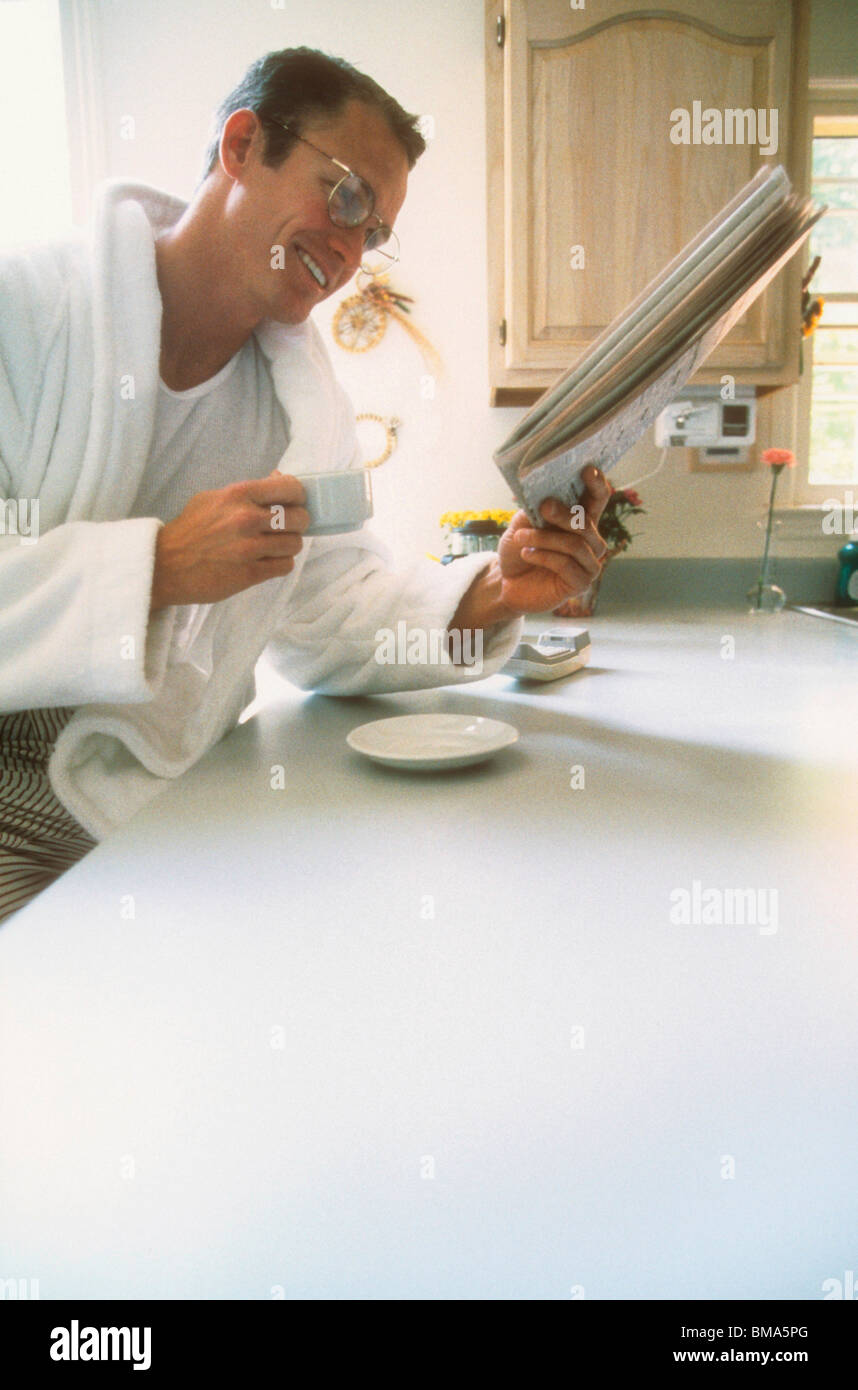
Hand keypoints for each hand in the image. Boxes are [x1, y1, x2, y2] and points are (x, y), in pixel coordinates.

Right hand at [150, 472, 308, 610]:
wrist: (165, 565)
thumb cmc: (189, 530)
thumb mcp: (213, 498)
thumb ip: (248, 491)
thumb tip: (278, 478)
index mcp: (238, 494)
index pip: (290, 488)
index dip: (298, 496)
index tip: (295, 502)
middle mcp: (247, 518)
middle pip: (299, 518)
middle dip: (297, 523)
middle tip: (285, 528)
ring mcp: (250, 548)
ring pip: (295, 543)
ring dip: (288, 546)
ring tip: (273, 546)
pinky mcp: (250, 573)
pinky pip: (285, 565)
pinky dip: (280, 563)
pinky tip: (268, 561)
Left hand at [495, 466, 611, 612]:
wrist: (507, 581)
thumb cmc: (520, 548)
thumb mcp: (522, 523)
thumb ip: (536, 510)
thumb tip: (546, 496)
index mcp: (580, 520)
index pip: (597, 499)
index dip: (597, 484)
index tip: (587, 469)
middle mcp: (591, 541)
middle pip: (586, 523)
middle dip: (564, 514)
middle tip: (544, 507)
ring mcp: (589, 563)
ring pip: (575, 545)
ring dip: (544, 539)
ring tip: (520, 537)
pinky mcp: (580, 583)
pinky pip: (566, 565)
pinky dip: (543, 557)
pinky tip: (526, 554)